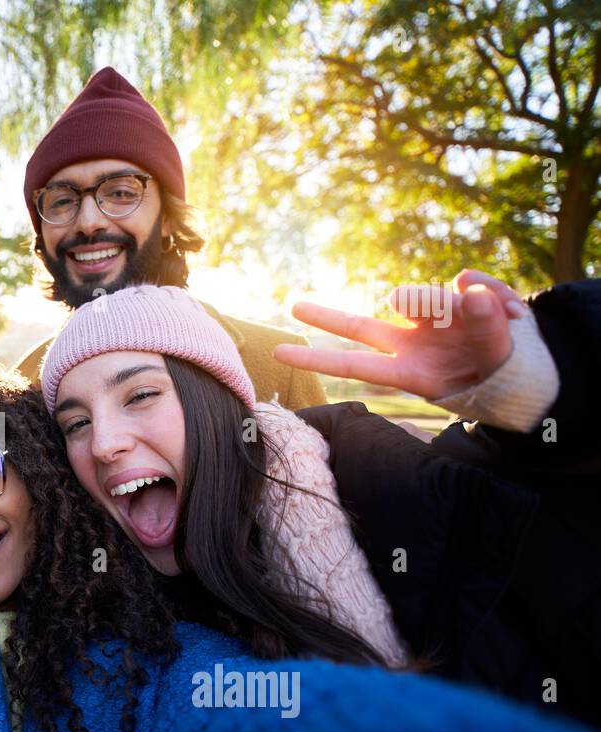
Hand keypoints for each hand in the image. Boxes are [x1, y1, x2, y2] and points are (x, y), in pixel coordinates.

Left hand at [274, 269, 530, 400]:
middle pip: (359, 327)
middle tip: (292, 306)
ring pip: (422, 296)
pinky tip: (507, 307)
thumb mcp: (496, 361)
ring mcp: (427, 320)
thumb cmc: (502, 375)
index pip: (353, 365)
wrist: (528, 368)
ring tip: (496, 316)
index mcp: (409, 371)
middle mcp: (410, 343)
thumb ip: (484, 329)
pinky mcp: (452, 298)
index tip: (277, 354)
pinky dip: (488, 291)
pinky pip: (465, 282)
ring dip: (456, 303)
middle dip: (326, 317)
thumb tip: (469, 288)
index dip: (316, 360)